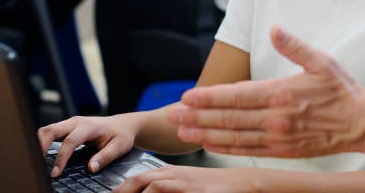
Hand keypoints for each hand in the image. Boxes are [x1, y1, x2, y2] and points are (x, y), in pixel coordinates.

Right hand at [37, 115, 136, 177]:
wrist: (122, 125)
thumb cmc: (120, 136)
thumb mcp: (119, 147)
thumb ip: (105, 157)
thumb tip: (91, 168)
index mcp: (89, 127)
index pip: (70, 141)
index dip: (61, 158)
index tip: (56, 173)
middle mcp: (76, 122)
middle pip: (51, 130)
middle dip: (40, 146)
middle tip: (37, 165)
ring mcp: (70, 123)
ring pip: (47, 129)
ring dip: (38, 143)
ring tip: (36, 162)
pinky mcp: (66, 127)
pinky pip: (50, 132)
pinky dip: (42, 142)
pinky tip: (40, 155)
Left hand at [114, 165, 257, 192]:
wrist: (242, 183)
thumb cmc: (213, 187)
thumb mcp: (186, 186)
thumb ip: (167, 190)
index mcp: (170, 173)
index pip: (138, 178)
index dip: (122, 188)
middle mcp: (174, 174)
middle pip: (140, 179)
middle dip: (122, 191)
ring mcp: (184, 182)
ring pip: (151, 185)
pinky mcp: (195, 191)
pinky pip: (168, 191)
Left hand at [167, 25, 364, 159]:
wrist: (363, 124)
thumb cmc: (342, 91)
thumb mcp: (321, 61)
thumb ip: (294, 46)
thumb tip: (275, 28)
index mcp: (281, 94)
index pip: (236, 95)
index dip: (208, 97)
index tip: (187, 96)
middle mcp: (276, 118)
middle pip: (228, 118)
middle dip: (197, 117)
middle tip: (172, 114)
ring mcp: (278, 137)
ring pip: (233, 137)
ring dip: (205, 134)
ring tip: (182, 131)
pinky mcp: (283, 150)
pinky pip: (248, 151)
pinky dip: (226, 148)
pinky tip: (210, 145)